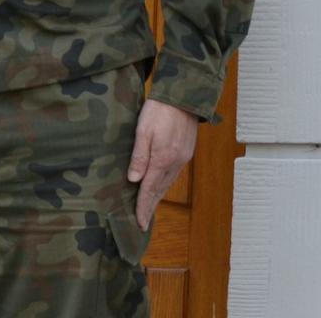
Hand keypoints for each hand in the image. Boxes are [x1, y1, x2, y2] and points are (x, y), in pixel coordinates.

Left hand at [128, 98, 198, 230]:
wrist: (184, 95)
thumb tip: (134, 180)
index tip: (139, 223)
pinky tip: (161, 186)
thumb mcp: (143, 131)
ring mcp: (183, 157)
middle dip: (150, 207)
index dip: (143, 208)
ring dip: (158, 197)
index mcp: (162, 159)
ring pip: (168, 183)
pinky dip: (165, 184)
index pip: (149, 190)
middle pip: (160, 190)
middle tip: (143, 223)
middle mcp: (175, 162)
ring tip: (149, 208)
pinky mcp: (187, 151)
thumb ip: (139, 156)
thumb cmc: (159, 110)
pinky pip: (174, 174)